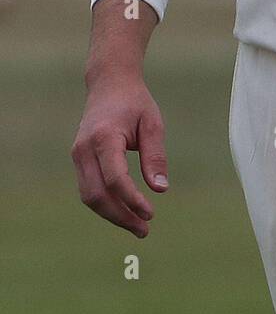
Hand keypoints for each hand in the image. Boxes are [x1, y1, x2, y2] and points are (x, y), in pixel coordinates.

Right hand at [71, 73, 168, 237]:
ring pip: (89, 197)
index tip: (151, 213)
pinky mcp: (78, 159)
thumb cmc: (135, 102)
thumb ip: (155, 156)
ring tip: (138, 226)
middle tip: (145, 230)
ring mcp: (77, 155)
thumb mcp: (153, 123)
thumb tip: (160, 190)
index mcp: (104, 137)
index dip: (132, 200)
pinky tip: (125, 211)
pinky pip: (88, 189)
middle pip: (97, 195)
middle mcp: (84, 149)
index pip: (115, 179)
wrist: (109, 83)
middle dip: (120, 216)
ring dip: (112, 215)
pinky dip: (106, 204)